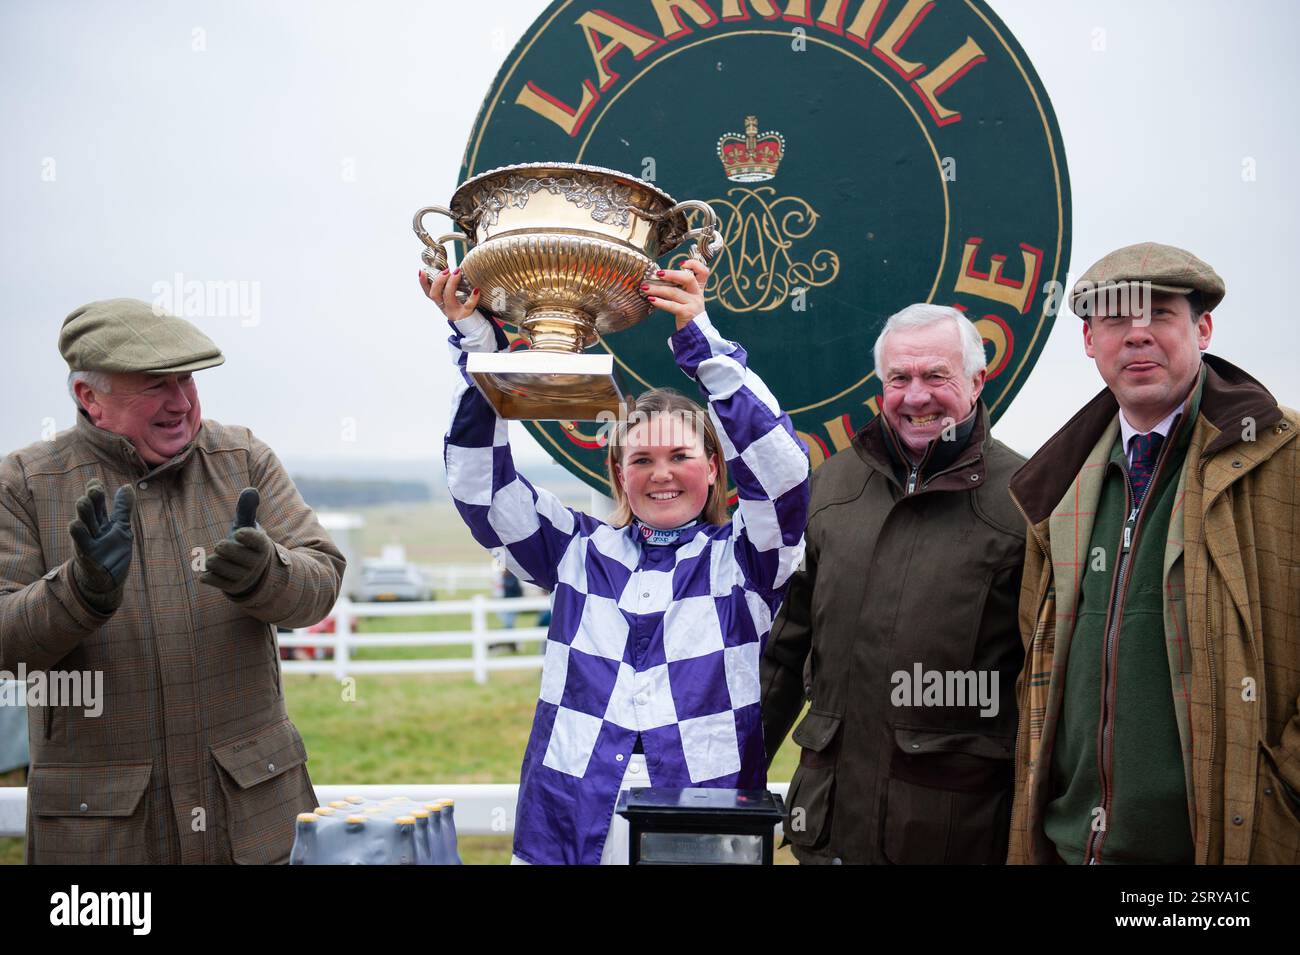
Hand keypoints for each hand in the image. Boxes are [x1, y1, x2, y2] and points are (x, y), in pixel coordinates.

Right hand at [68, 479, 134, 613]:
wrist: (108, 579)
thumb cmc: (113, 551)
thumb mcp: (121, 528)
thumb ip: (122, 508)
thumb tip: (127, 485)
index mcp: (100, 522)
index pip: (97, 504)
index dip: (95, 493)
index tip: (95, 482)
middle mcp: (91, 530)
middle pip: (89, 512)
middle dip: (90, 501)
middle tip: (93, 490)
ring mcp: (87, 542)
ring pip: (81, 526)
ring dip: (82, 515)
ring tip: (82, 501)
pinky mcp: (86, 556)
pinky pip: (82, 545)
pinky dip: (79, 536)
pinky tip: (75, 524)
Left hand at [199, 487, 273, 596]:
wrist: (254, 573)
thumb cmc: (247, 543)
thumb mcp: (249, 525)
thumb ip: (247, 508)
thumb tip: (250, 490)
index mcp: (262, 545)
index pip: (254, 539)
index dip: (246, 536)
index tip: (239, 533)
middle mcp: (256, 563)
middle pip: (229, 551)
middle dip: (223, 547)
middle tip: (222, 546)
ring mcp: (244, 577)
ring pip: (218, 565)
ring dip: (213, 561)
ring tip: (217, 559)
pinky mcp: (232, 588)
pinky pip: (212, 580)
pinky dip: (208, 575)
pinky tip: (209, 571)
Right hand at [419, 267, 481, 320]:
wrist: (471, 325)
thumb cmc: (462, 305)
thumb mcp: (452, 297)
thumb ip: (448, 285)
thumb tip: (448, 267)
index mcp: (440, 302)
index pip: (427, 292)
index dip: (423, 283)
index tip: (422, 271)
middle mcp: (444, 306)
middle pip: (435, 295)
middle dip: (438, 281)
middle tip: (447, 270)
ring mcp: (454, 311)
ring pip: (448, 298)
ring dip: (452, 283)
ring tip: (458, 271)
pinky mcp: (466, 313)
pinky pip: (468, 305)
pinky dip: (473, 297)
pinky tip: (476, 289)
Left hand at [643, 259, 708, 329]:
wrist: (695, 333)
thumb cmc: (687, 312)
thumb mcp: (688, 298)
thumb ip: (679, 287)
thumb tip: (658, 276)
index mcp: (698, 288)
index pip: (703, 272)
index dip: (694, 265)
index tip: (681, 263)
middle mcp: (697, 294)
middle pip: (688, 278)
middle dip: (672, 274)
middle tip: (658, 273)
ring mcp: (693, 304)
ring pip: (674, 292)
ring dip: (658, 289)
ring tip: (645, 288)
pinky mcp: (686, 313)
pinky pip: (671, 305)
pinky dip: (660, 302)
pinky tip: (651, 299)